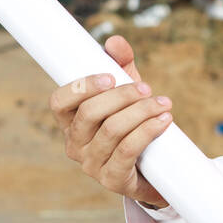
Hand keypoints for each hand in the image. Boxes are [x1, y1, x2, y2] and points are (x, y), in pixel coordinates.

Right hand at [48, 34, 170, 207]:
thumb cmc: (133, 124)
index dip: (81, 87)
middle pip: (89, 113)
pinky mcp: (112, 180)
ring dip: (141, 112)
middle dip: (122, 96)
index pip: (59, 102)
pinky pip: (127, 151)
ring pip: (112, 131)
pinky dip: (147, 131)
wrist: (154, 168)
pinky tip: (163, 121)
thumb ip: (120, 64)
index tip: (110, 76)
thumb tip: (115, 42)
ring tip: (163, 103)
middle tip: (147, 88)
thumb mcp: (126, 91)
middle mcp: (75, 144)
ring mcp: (91, 165)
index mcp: (71, 122)